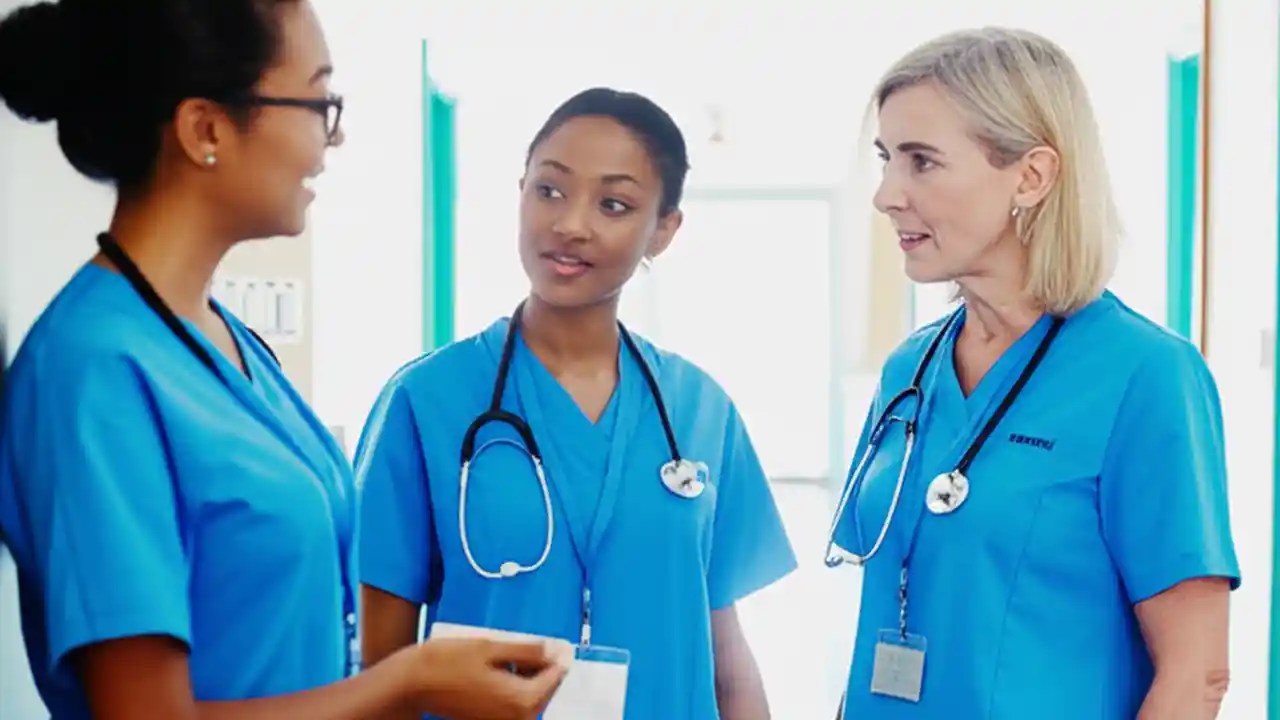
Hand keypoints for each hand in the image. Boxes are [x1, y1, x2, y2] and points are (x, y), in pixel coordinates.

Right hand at [395, 637, 571, 719]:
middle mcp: (517, 718)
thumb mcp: (491, 647)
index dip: (554, 654)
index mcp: (523, 700)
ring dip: (523, 675)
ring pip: (528, 696)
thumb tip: (553, 649)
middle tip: (519, 646)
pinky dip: (510, 686)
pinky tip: (494, 670)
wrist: (412, 684)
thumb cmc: (447, 662)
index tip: (549, 641)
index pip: (555, 676)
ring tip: (502, 656)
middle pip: (543, 689)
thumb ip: (527, 650)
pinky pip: (512, 703)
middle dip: (538, 666)